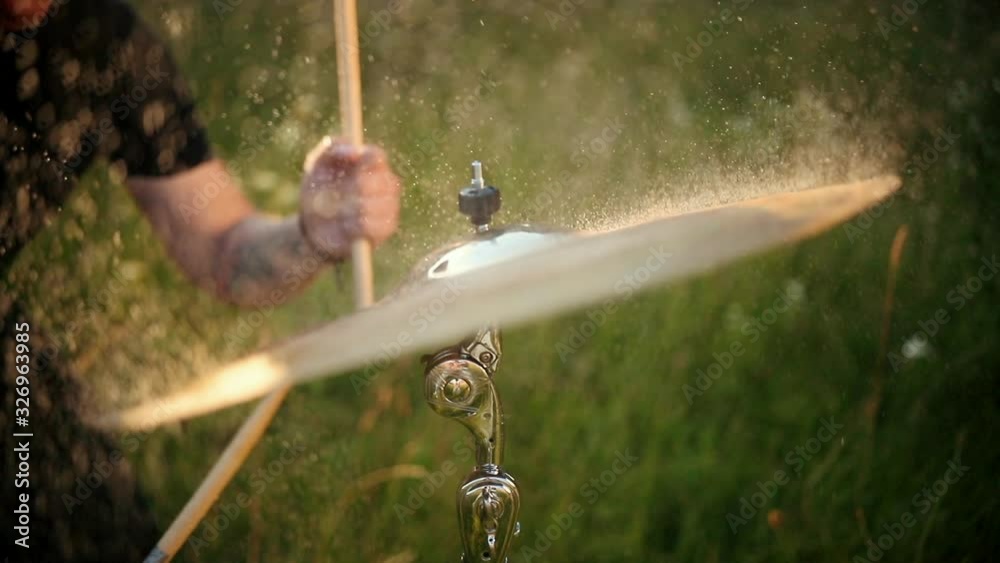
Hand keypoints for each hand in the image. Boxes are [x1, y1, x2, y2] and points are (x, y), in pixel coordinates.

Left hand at [299, 137, 401, 258]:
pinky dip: (358, 226)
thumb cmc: (318, 190)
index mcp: (369, 163)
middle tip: (343, 192)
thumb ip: (334, 149)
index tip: (352, 167)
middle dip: (361, 188)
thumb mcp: (318, 165)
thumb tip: (355, 150)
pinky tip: (345, 226)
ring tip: (338, 212)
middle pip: (384, 181)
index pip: (377, 156)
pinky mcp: (385, 228)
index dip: (366, 161)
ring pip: (382, 205)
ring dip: (357, 209)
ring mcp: (388, 205)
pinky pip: (377, 226)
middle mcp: (384, 183)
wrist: (313, 225)